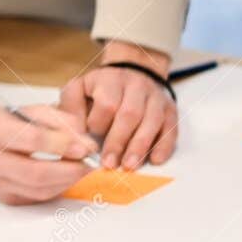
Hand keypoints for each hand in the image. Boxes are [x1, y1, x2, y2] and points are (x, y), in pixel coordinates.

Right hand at [0, 76, 93, 204]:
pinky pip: (37, 198)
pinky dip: (58, 188)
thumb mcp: (30, 111)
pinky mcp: (3, 197)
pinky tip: (68, 177)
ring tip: (83, 169)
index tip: (86, 147)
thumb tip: (85, 142)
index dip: (63, 145)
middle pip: (36, 173)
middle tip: (90, 164)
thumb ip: (59, 120)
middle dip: (70, 170)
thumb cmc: (6, 124)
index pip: (33, 140)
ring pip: (39, 190)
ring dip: (68, 181)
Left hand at [60, 41, 177, 169]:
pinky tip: (155, 159)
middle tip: (109, 164)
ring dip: (140, 146)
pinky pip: (171, 127)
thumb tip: (72, 136)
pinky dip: (164, 144)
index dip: (98, 125)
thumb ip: (70, 109)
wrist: (131, 75)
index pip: (107, 103)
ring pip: (152, 121)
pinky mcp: (169, 109)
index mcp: (110, 79)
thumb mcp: (79, 90)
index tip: (90, 143)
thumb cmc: (100, 90)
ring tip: (129, 166)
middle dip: (118, 142)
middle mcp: (136, 85)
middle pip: (130, 114)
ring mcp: (155, 97)